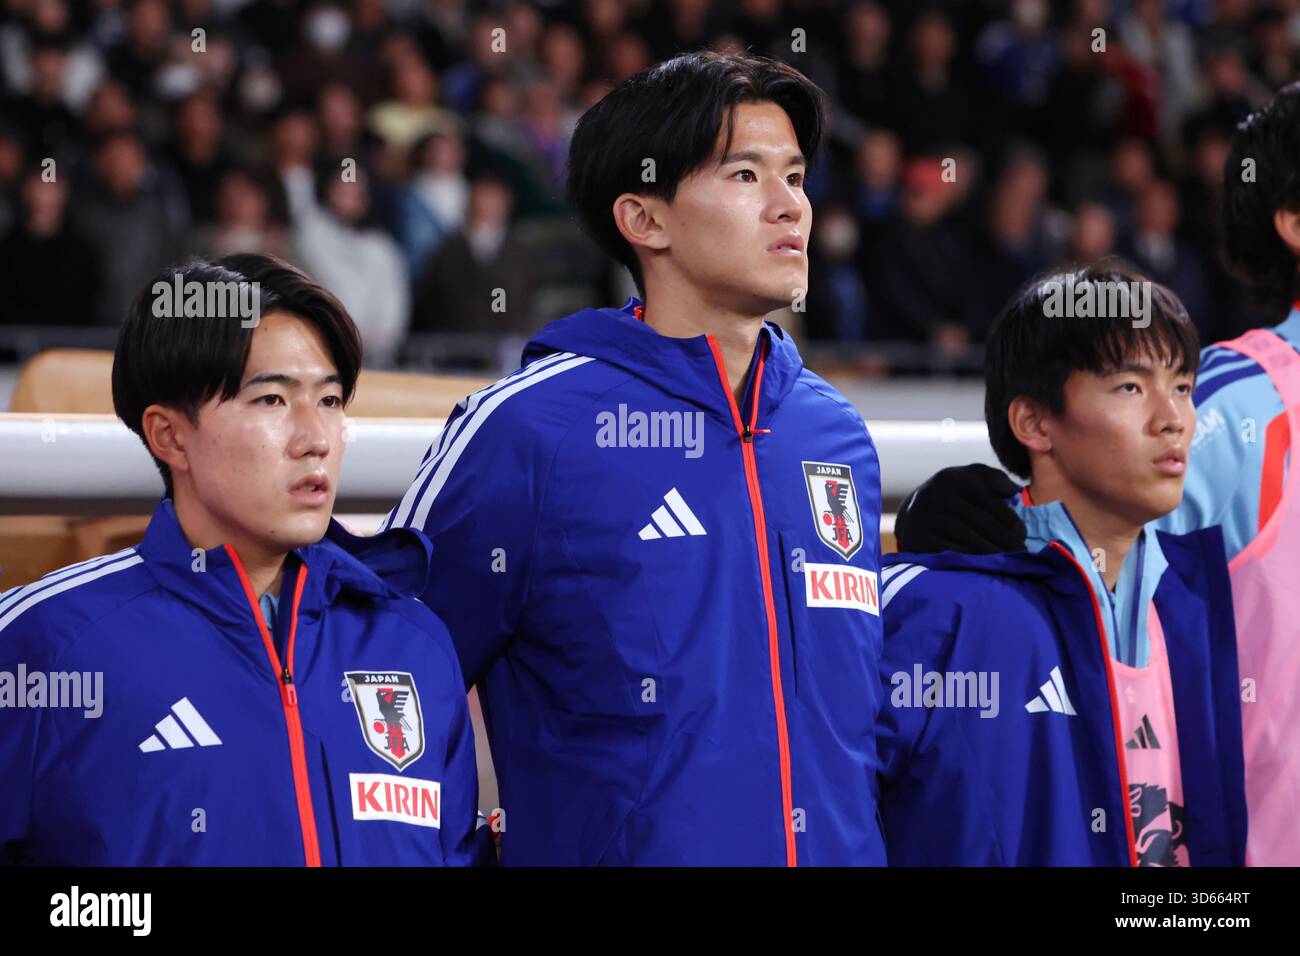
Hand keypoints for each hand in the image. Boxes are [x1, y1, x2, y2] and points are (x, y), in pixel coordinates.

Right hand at [894, 463, 1026, 553]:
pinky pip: (948, 549)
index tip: (1023, 534)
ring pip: (966, 537)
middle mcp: (937, 493)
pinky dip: (967, 557)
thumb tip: (1014, 490)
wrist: (912, 514)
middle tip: (1019, 551)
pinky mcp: (916, 535)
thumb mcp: (969, 479)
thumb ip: (993, 479)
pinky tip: (980, 561)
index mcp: (953, 477)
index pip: (990, 500)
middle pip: (981, 520)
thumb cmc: (952, 497)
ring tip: (1005, 559)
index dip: (1010, 519)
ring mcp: (924, 515)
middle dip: (1005, 538)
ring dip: (990, 551)